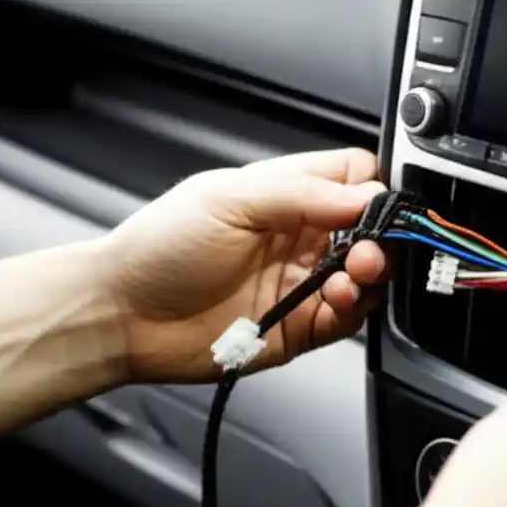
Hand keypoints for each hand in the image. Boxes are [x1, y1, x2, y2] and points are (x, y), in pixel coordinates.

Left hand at [99, 148, 388, 382]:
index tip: (376, 205)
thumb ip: (300, 194)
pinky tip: (335, 299)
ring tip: (356, 274)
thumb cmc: (159, 247)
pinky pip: (345, 320)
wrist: (123, 314)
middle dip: (383, 238)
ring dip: (371, 275)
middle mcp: (300, 237)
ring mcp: (301, 283)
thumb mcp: (228, 198)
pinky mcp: (298, 327)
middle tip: (368, 249)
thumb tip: (365, 195)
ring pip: (366, 277)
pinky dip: (351, 310)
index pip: (355, 178)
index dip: (375, 189)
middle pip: (372, 231)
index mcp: (286, 194)